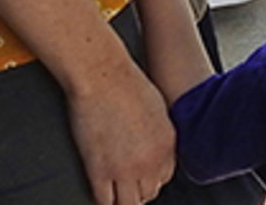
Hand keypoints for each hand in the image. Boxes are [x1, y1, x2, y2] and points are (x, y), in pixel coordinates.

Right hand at [65, 59, 174, 204]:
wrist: (102, 74)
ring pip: (129, 204)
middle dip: (136, 189)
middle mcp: (151, 159)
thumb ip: (158, 133)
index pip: (164, 177)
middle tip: (123, 181)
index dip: (150, 176)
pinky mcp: (99, 172)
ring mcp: (126, 169)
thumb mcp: (156, 108)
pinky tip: (97, 188)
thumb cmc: (125, 83)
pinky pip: (104, 202)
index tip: (139, 174)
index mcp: (168, 142)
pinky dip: (101, 199)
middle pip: (148, 193)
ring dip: (120, 198)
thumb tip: (150, 149)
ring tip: (111, 188)